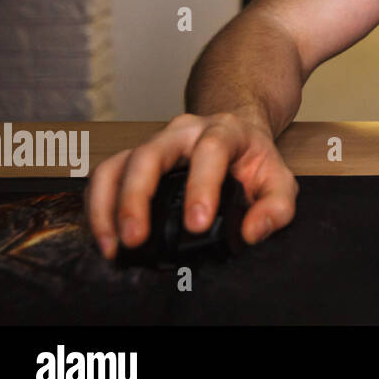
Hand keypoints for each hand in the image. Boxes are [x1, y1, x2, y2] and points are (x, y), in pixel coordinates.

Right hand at [84, 111, 298, 259]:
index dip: (200, 186)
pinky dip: (99, 208)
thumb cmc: (254, 161)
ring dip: (108, 206)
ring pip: (119, 164)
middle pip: (150, 154)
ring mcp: (154, 143)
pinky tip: (106, 238)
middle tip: (136, 240)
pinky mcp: (133, 159)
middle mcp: (183, 132)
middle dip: (137, 198)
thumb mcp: (279, 180)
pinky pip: (105, 176)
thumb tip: (251, 232)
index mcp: (224, 131)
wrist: (236, 135)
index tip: (196, 225)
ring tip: (114, 246)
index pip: (210, 150)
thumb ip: (277, 207)